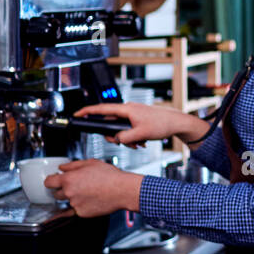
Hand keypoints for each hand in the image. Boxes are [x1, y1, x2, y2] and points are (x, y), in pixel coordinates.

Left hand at [46, 159, 142, 216]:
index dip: (51, 181)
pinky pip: (77, 210)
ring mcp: (75, 204)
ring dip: (74, 198)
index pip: (48, 182)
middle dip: (63, 190)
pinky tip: (93, 199)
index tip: (54, 181)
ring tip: (89, 192)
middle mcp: (69, 193)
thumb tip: (62, 168)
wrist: (122, 190)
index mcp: (69, 179)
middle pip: (57, 194)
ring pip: (68, 202)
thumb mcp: (90, 163)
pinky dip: (82, 205)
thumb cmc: (109, 176)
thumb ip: (72, 165)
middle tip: (77, 186)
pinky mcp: (82, 213)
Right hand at [74, 102, 208, 146]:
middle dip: (115, 137)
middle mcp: (128, 110)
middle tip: (124, 143)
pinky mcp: (137, 120)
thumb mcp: (141, 134)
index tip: (77, 114)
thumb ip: (124, 138)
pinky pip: (128, 130)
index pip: (102, 109)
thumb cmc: (161, 124)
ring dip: (126, 140)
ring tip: (138, 144)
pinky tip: (141, 142)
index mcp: (126, 109)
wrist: (176, 123)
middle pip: (110, 124)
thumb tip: (116, 140)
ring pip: (120, 130)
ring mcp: (132, 115)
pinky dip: (132, 138)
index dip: (87, 112)